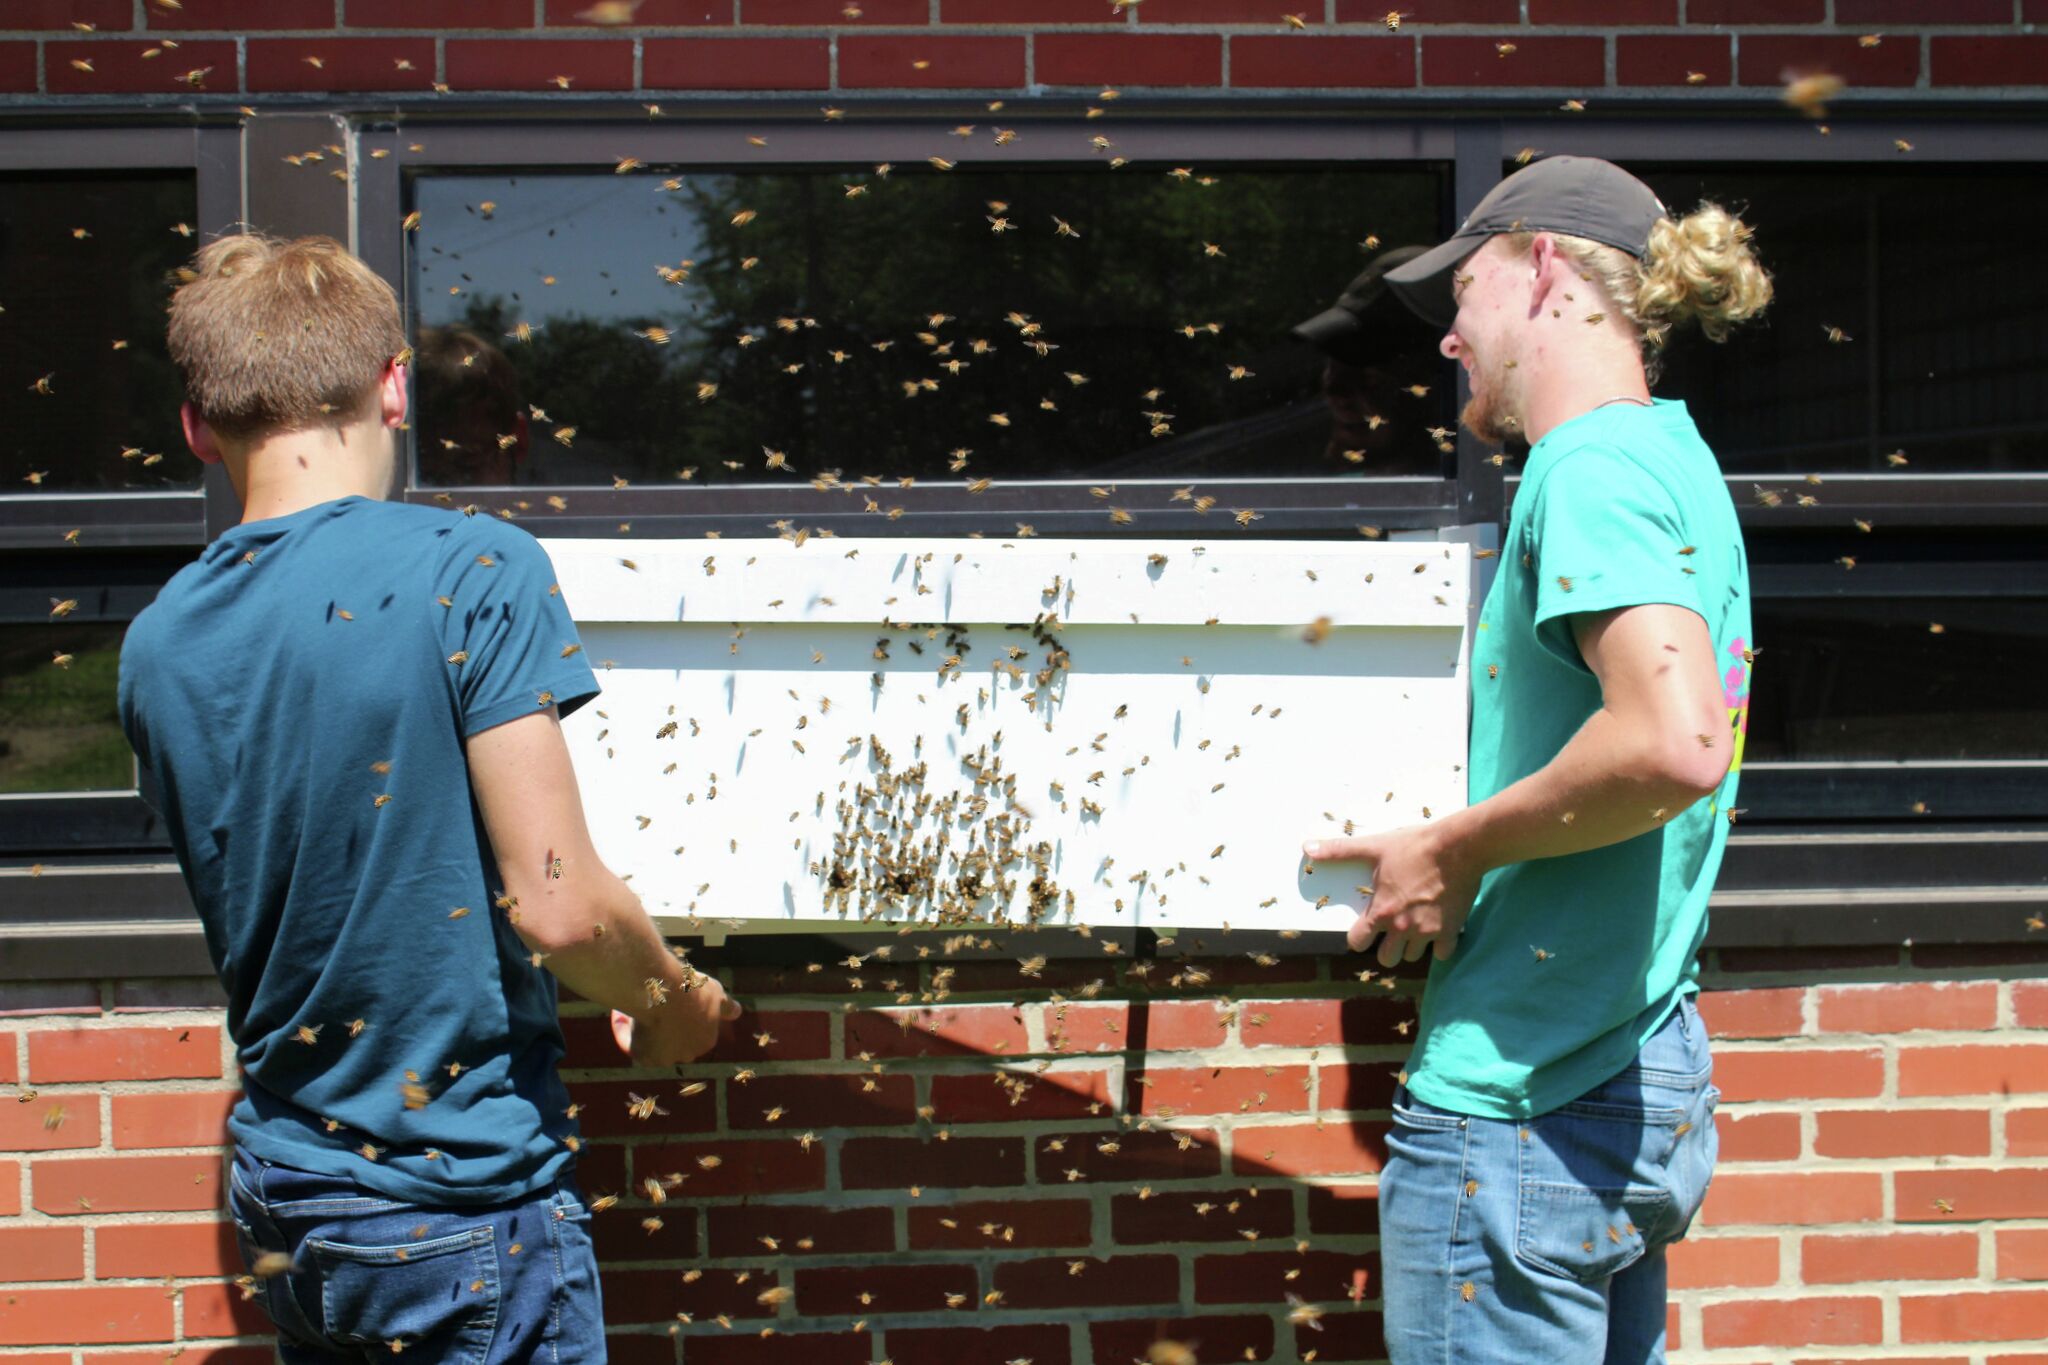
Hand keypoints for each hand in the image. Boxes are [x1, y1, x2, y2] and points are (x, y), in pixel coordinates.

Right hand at [610, 977, 741, 1067]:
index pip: (693, 1032)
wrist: (663, 992)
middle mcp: (688, 1055)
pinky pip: (632, 1045)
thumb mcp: (715, 992)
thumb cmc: (691, 989)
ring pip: (652, 1044)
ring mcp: (665, 1059)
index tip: (671, 1002)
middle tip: (654, 1006)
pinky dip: (626, 1033)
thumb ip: (726, 1005)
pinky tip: (620, 1017)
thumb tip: (737, 1011)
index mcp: (706, 1041)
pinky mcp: (642, 1057)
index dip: (681, 1017)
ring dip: (645, 1031)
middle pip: (673, 1042)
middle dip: (665, 1029)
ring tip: (637, 1009)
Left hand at [1304, 823, 1481, 968]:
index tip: (1365, 928)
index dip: (1359, 937)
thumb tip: (1307, 848)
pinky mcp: (1451, 931)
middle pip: (1387, 959)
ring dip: (1411, 946)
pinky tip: (1437, 928)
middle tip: (1391, 931)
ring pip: (1413, 956)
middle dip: (1386, 948)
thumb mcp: (1375, 846)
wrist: (1458, 847)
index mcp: (1381, 912)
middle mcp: (1402, 927)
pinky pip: (1441, 954)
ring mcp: (1427, 932)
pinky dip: (1439, 945)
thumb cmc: (1415, 846)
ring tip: (1414, 926)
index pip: (1358, 943)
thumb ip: (1340, 851)